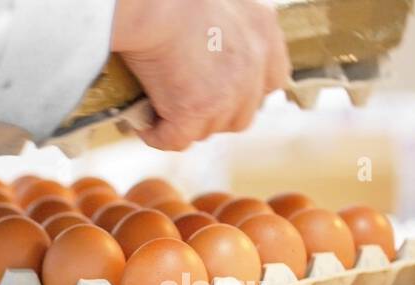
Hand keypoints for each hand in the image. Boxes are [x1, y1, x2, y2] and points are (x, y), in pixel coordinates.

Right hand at [111, 0, 290, 150]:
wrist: (154, 5)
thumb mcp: (220, 1)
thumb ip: (230, 23)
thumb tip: (210, 50)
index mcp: (262, 29)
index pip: (271, 81)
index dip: (245, 92)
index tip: (219, 91)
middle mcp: (254, 63)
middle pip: (240, 115)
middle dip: (214, 115)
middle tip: (182, 104)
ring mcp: (229, 91)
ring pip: (207, 130)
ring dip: (183, 125)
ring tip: (158, 109)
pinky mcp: (198, 110)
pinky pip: (175, 140)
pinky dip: (156, 135)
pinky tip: (143, 121)